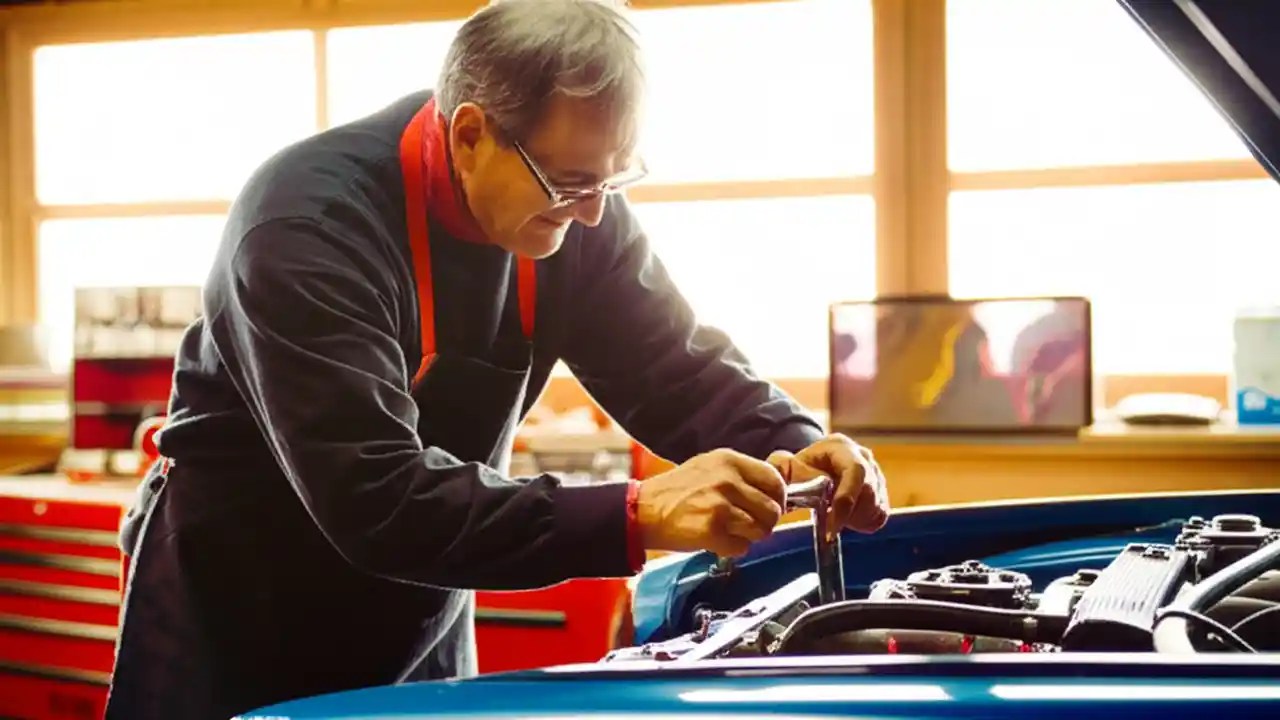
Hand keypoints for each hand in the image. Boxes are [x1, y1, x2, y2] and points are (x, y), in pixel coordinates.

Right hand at [636, 449, 785, 557]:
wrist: (643, 510)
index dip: (777, 498)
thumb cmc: (678, 491)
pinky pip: (741, 547)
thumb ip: (743, 475)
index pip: (775, 480)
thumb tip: (779, 487)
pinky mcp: (711, 530)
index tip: (770, 506)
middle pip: (773, 510)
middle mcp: (727, 480)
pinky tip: (715, 540)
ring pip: (761, 530)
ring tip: (729, 531)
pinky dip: (731, 549)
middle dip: (764, 523)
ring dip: (748, 537)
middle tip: (748, 525)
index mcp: (729, 460)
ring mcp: (720, 505)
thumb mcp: (710, 468)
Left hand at [768, 433, 888, 534]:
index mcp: (841, 447)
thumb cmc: (800, 470)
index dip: (846, 501)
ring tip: (834, 517)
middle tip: (831, 528)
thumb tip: (780, 470)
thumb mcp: (786, 466)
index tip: (831, 528)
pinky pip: (880, 515)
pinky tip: (846, 518)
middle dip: (850, 515)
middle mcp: (864, 457)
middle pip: (870, 492)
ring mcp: (876, 474)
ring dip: (855, 519)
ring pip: (876, 506)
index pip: (854, 471)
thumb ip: (778, 468)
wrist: (813, 472)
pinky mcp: (882, 492)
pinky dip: (863, 523)